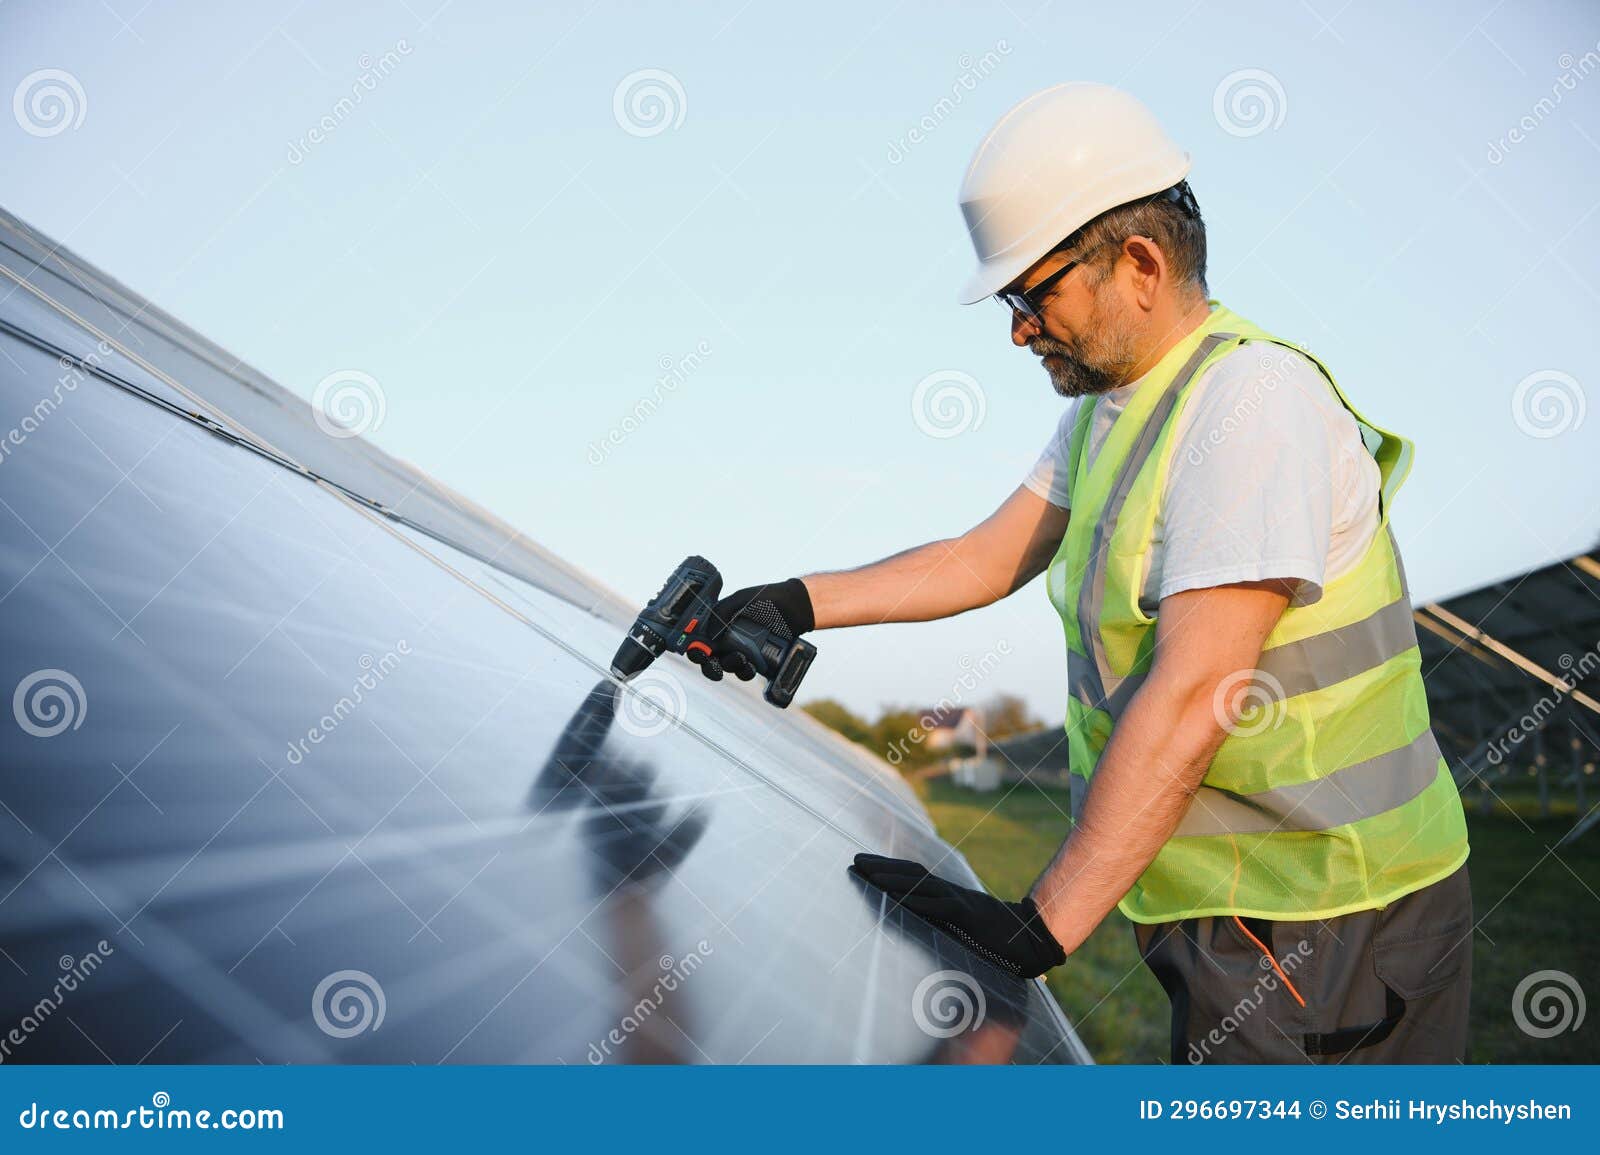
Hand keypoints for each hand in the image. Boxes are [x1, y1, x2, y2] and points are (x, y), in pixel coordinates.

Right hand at [685, 578, 813, 681]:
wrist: (797, 606)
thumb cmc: (768, 598)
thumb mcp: (742, 599)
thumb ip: (723, 612)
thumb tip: (708, 634)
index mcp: (720, 622)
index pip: (700, 639)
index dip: (694, 648)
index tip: (697, 652)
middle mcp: (728, 638)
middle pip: (710, 658)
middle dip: (709, 664)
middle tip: (712, 661)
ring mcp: (742, 649)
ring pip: (727, 666)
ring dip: (729, 666)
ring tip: (740, 658)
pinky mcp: (757, 659)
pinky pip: (746, 671)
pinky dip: (745, 672)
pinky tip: (751, 666)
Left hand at [850, 852, 1064, 977]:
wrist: (1032, 939)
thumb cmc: (998, 939)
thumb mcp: (965, 930)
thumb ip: (945, 926)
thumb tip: (922, 929)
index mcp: (949, 896)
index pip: (914, 876)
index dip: (889, 868)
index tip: (864, 862)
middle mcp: (951, 894)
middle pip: (911, 874)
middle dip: (882, 867)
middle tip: (854, 861)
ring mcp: (959, 903)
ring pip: (920, 886)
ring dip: (892, 879)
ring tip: (867, 874)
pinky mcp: (967, 917)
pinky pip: (938, 906)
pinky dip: (916, 900)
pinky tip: (896, 897)